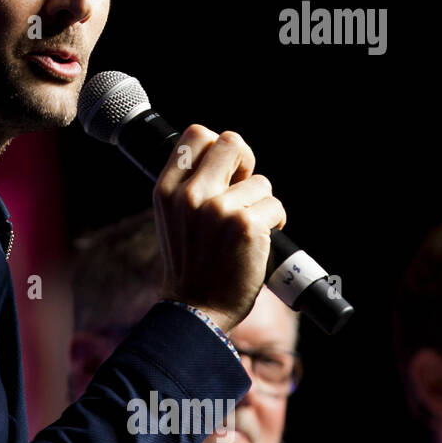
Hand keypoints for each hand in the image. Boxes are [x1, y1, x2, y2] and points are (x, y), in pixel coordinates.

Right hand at [153, 125, 286, 333]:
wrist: (196, 308)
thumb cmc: (191, 262)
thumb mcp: (173, 217)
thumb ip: (189, 185)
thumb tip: (226, 155)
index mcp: (166, 190)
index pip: (196, 135)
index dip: (218, 148)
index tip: (224, 172)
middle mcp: (189, 195)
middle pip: (232, 143)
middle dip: (246, 162)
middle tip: (244, 190)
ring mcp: (218, 209)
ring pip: (260, 181)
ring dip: (261, 203)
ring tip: (245, 229)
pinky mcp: (246, 225)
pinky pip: (274, 204)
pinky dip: (275, 221)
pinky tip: (259, 239)